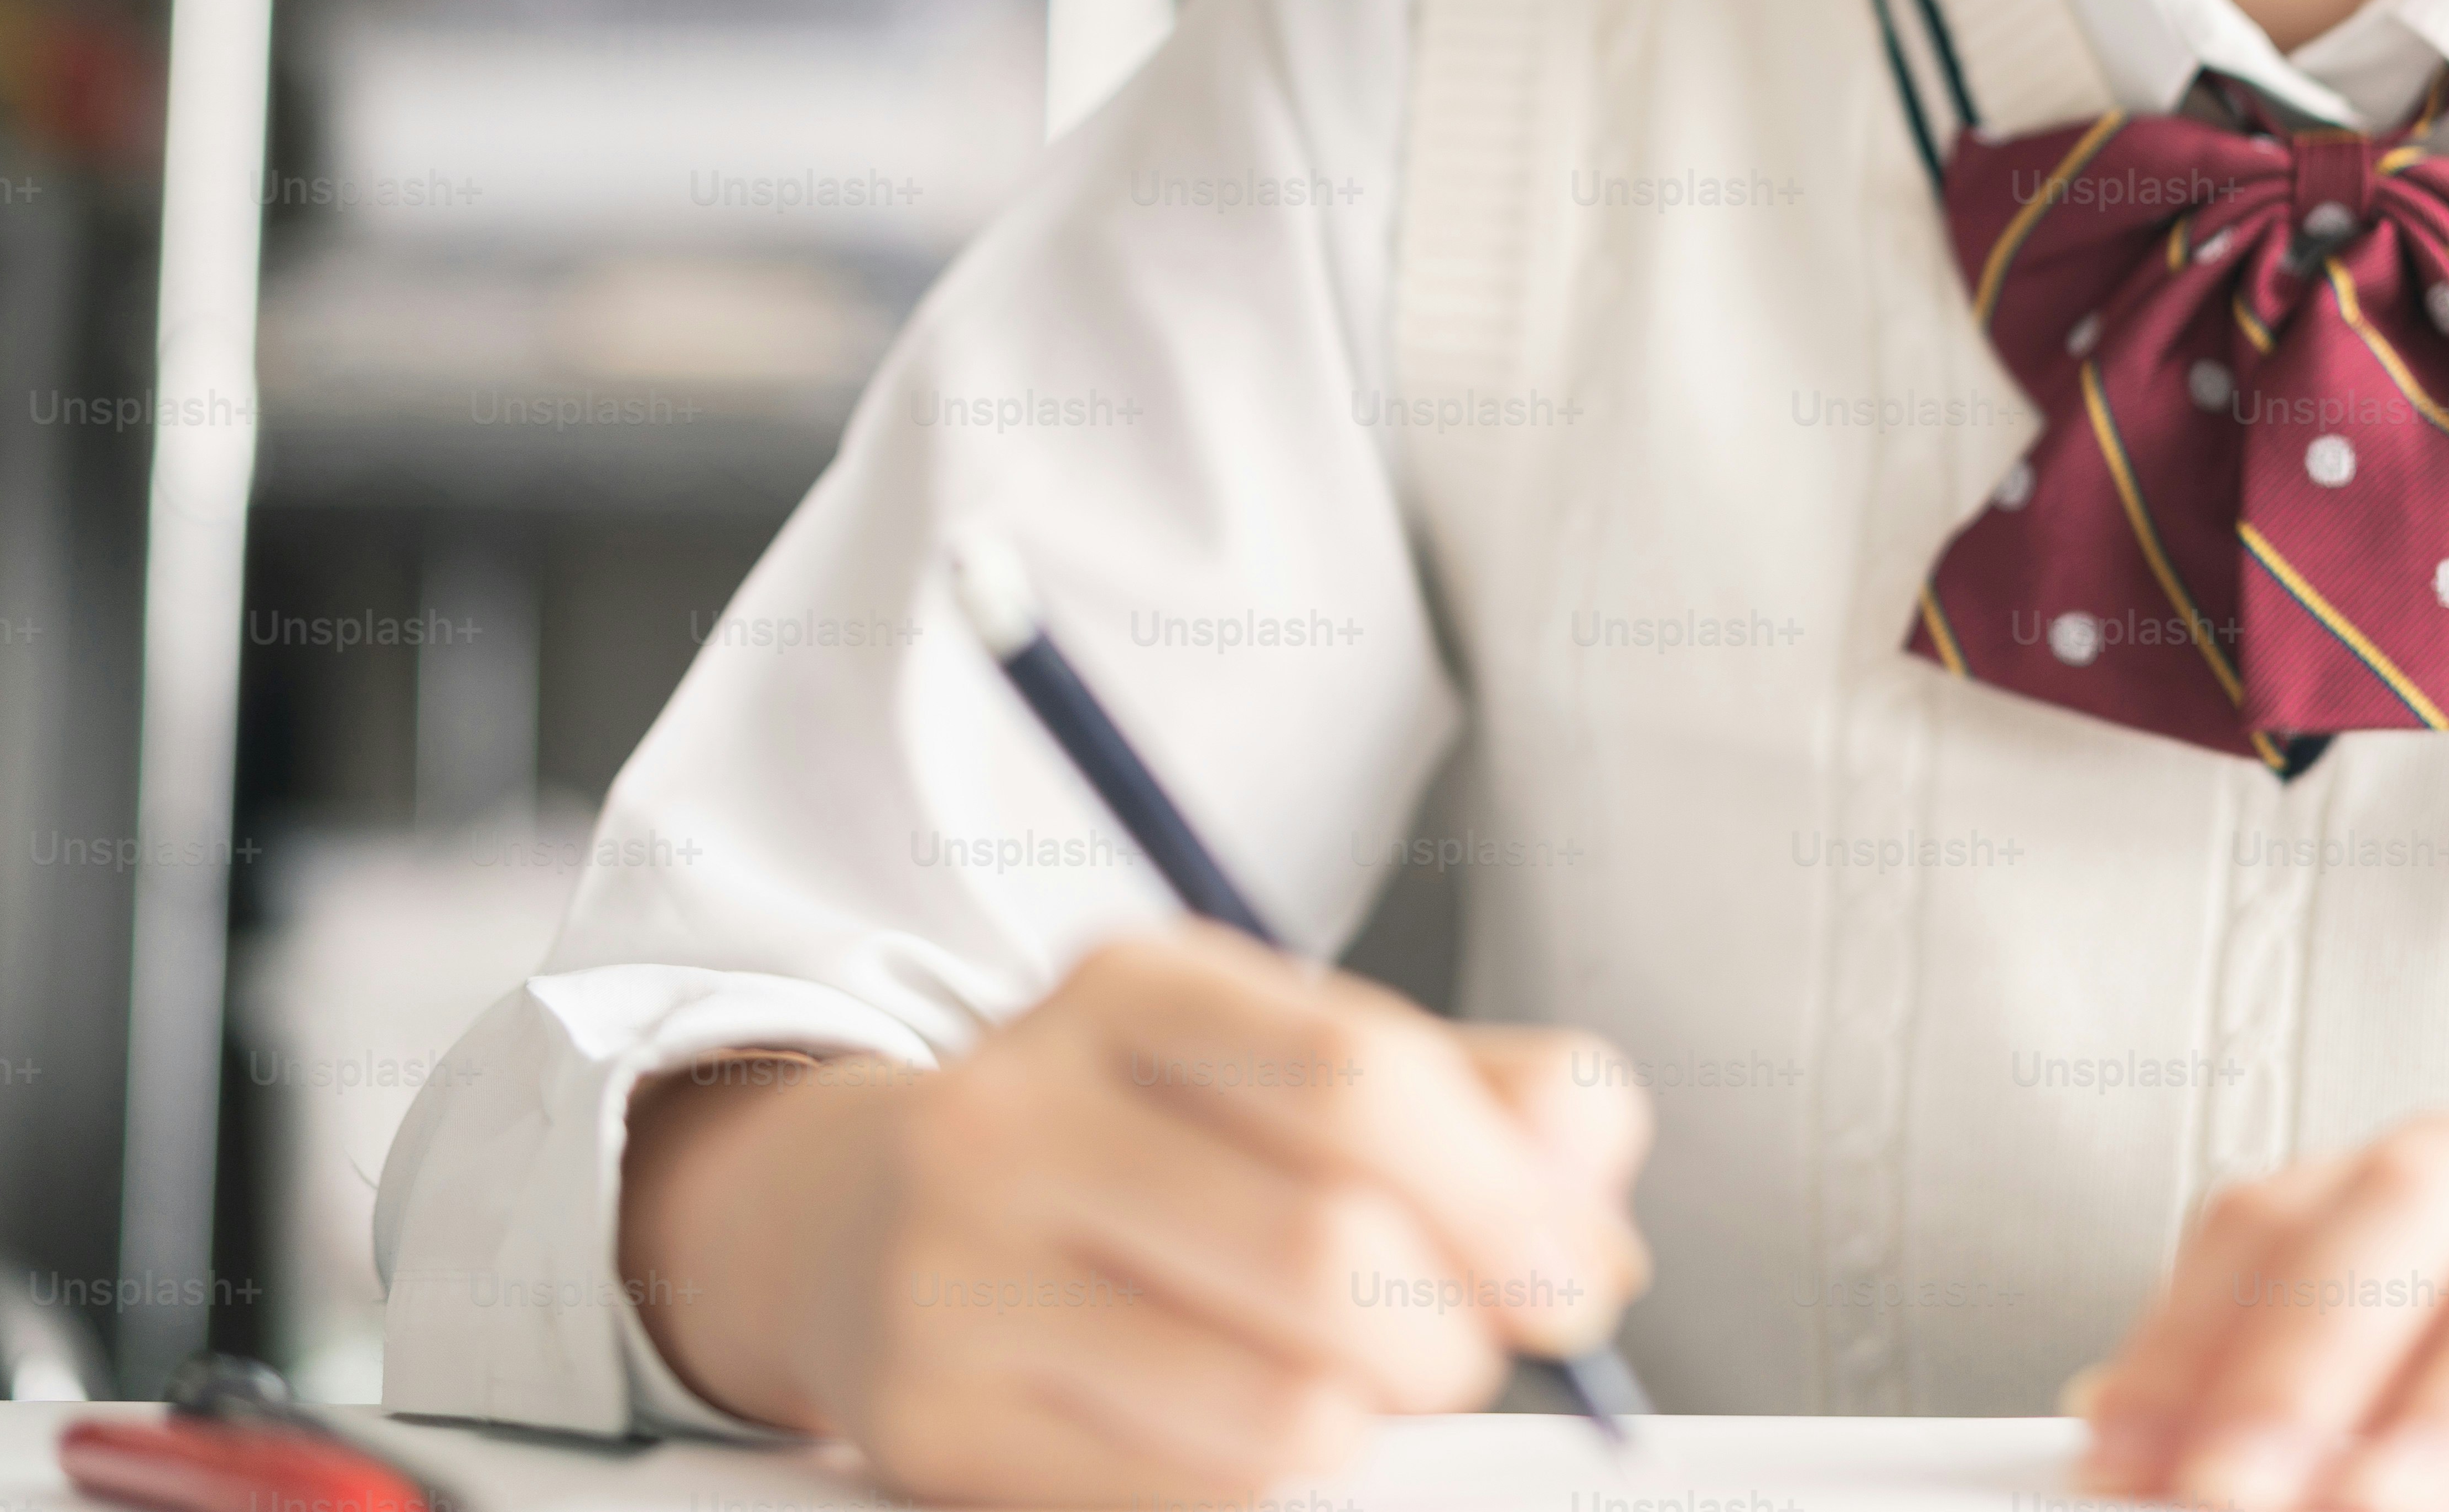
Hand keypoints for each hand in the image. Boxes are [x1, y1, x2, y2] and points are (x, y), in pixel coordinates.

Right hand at [619, 921, 1651, 1503]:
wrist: (853, 1222)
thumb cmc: (1129, 1145)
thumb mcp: (1284, 1063)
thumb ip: (1476, 1092)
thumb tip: (1594, 1171)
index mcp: (1131, 988)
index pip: (1362, 1079)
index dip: (1511, 1198)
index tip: (1576, 1275)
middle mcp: (1018, 1112)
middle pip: (1330, 1251)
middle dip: (1455, 1331)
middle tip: (1461, 1345)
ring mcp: (956, 1276)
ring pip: (1278, 1410)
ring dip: (1373, 1426)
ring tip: (1357, 1390)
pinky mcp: (931, 1427)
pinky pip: (1193, 1506)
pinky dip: (1269, 1490)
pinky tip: (1249, 1436)